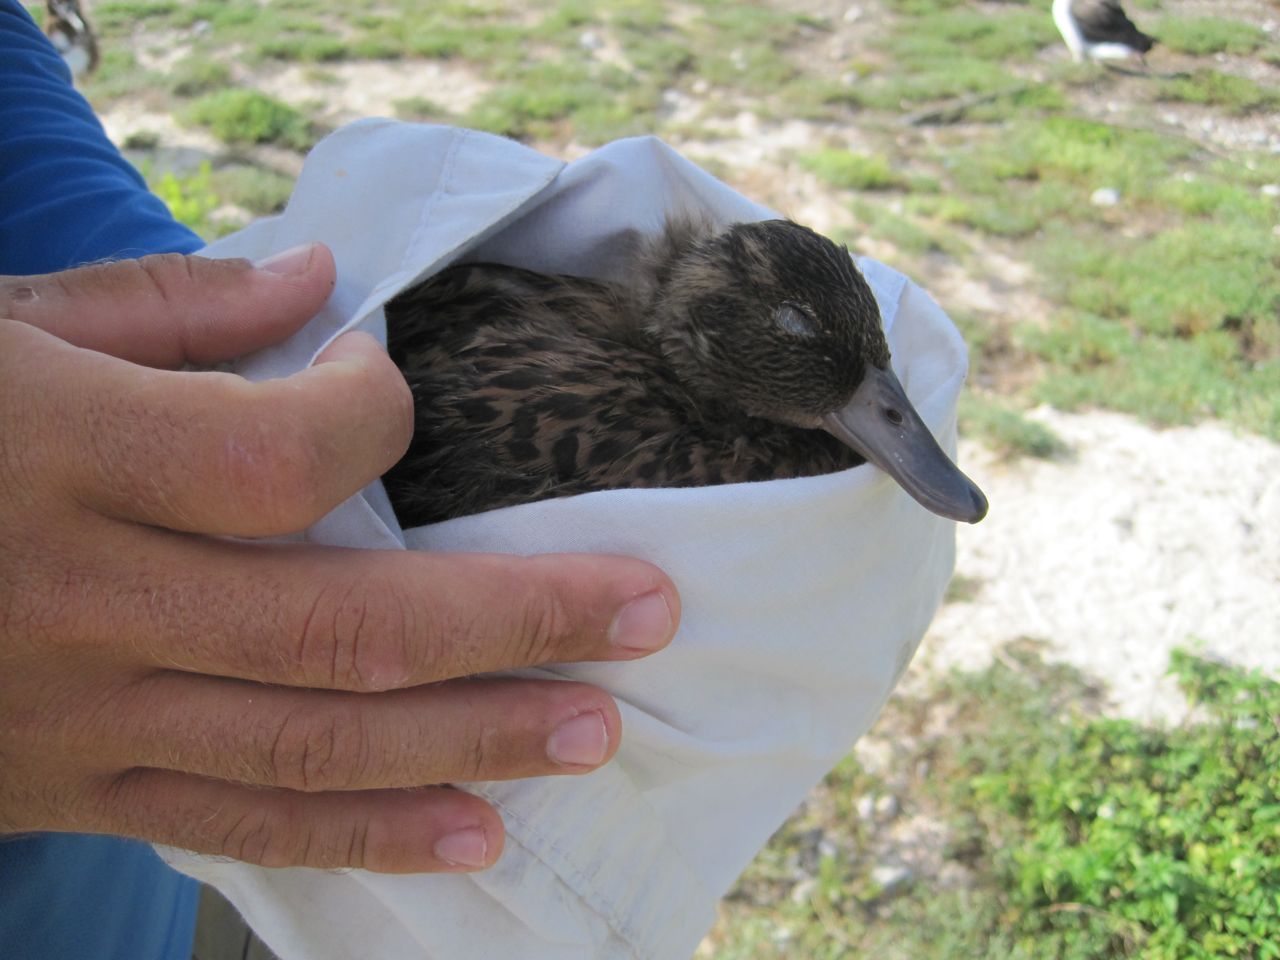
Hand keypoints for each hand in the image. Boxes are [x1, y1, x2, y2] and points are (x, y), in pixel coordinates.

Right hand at [0, 246, 678, 873]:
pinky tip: (474, 835)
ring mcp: (76, 714)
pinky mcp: (64, 787)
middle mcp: (82, 599)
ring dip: (473, 737)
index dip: (375, 416)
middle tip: (648, 615)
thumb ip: (161, 307)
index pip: (280, 459)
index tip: (397, 389)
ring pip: (310, 745)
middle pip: (345, 625)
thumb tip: (318, 287)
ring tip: (595, 729)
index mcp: (61, 454)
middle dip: (517, 619)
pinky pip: (232, 823)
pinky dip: (361, 837)